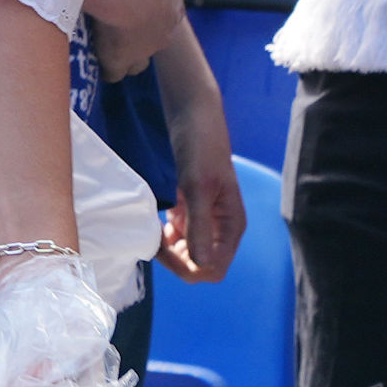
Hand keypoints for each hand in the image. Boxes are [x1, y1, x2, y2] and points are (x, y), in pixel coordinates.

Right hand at [78, 0, 182, 80]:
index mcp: (172, 10)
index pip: (166, 20)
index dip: (152, 15)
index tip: (137, 7)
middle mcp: (162, 35)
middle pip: (153, 44)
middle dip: (141, 38)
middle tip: (121, 26)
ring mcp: (141, 52)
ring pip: (137, 64)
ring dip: (126, 57)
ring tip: (107, 45)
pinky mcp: (119, 61)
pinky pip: (114, 73)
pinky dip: (106, 68)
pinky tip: (95, 57)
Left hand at [142, 25, 247, 285]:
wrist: (194, 117)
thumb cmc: (200, 147)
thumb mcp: (197, 187)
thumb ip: (200, 226)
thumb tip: (201, 265)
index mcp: (232, 225)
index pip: (214, 268)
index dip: (189, 268)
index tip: (165, 249)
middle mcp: (222, 227)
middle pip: (201, 264)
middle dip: (177, 260)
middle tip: (154, 241)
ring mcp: (207, 219)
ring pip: (189, 252)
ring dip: (170, 248)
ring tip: (154, 230)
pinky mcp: (193, 209)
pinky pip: (182, 236)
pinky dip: (168, 234)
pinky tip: (159, 220)